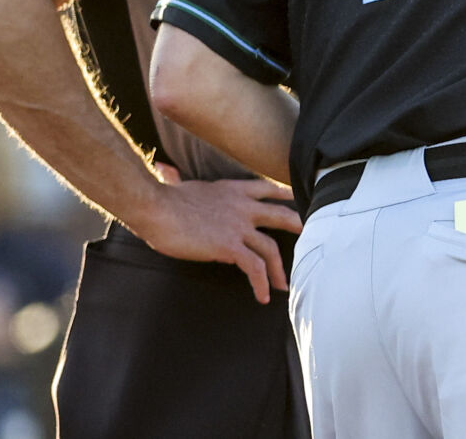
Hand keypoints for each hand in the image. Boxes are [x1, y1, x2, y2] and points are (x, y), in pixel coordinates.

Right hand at [133, 165, 300, 303]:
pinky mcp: (230, 247)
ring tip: (282, 285)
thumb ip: (181, 179)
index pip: (268, 188)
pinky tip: (262, 296)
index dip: (286, 194)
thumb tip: (166, 169)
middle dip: (296, 227)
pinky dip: (261, 283)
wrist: (156, 208)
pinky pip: (254, 268)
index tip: (297, 199)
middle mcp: (243, 206)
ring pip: (271, 248)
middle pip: (281, 215)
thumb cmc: (162, 199)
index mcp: (233, 190)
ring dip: (278, 269)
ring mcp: (239, 227)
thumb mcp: (180, 183)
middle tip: (308, 236)